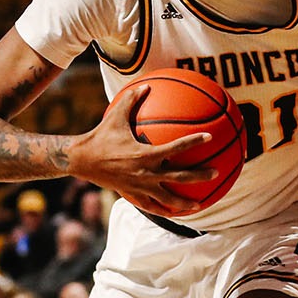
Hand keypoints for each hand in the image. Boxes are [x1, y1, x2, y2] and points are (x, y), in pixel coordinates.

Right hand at [68, 82, 219, 220]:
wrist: (81, 160)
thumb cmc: (100, 136)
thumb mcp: (115, 115)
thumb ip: (132, 99)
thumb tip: (146, 85)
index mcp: (146, 154)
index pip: (176, 147)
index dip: (194, 141)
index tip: (209, 137)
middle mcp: (146, 173)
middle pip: (179, 177)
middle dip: (199, 176)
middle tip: (216, 173)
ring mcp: (140, 187)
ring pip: (167, 198)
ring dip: (185, 203)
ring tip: (199, 205)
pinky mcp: (132, 195)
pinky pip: (151, 206)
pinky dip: (163, 210)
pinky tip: (172, 213)